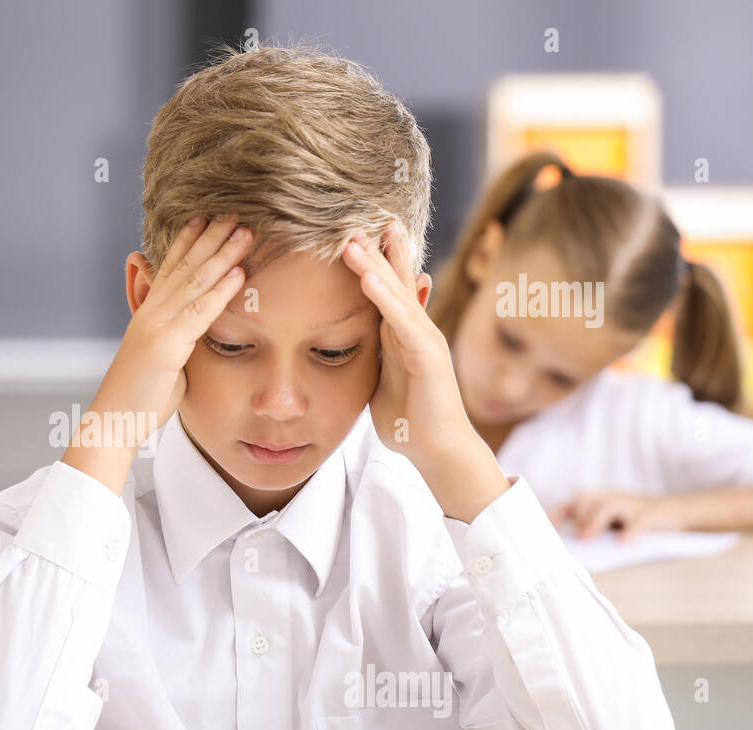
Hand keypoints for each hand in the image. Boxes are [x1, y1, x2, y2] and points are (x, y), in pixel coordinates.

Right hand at [94, 215, 250, 445]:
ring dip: (222, 254)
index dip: (187, 241)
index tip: (205, 218)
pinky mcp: (165, 346)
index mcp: (148, 314)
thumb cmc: (139, 397)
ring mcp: (157, 326)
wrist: (115, 421)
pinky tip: (239, 272)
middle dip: (211, 237)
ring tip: (244, 231)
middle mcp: (150, 313)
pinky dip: (220, 291)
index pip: (169, 268)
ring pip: (194, 282)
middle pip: (184, 266)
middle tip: (234, 211)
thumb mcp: (160, 360)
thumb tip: (189, 332)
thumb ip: (175, 338)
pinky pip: (199, 313)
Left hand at [339, 224, 477, 473]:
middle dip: (379, 250)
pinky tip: (369, 279)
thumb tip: (357, 335)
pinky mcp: (428, 357)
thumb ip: (375, 352)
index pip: (388, 290)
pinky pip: (404, 322)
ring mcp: (425, 341)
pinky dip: (386, 299)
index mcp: (402, 334)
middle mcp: (417, 331)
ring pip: (399, 295)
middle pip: (397, 282)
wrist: (435, 450)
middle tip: (359, 219)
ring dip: (376, 265)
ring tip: (355, 240)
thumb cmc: (408, 419)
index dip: (374, 261)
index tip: (354, 234)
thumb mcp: (381, 378)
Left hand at [548, 491, 677, 540]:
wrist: (675, 512)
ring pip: (609, 506)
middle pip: (587, 498)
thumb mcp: (612, 522)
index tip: (545, 529)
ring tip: (586, 538)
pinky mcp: (649, 515)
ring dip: (594, 521)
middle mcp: (612, 498)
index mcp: (601, 500)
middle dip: (576, 515)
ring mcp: (631, 505)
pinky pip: (638, 521)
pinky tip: (622, 542)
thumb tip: (571, 550)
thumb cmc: (634, 521)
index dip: (558, 514)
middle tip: (572, 536)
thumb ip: (593, 529)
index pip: (573, 502)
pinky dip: (629, 531)